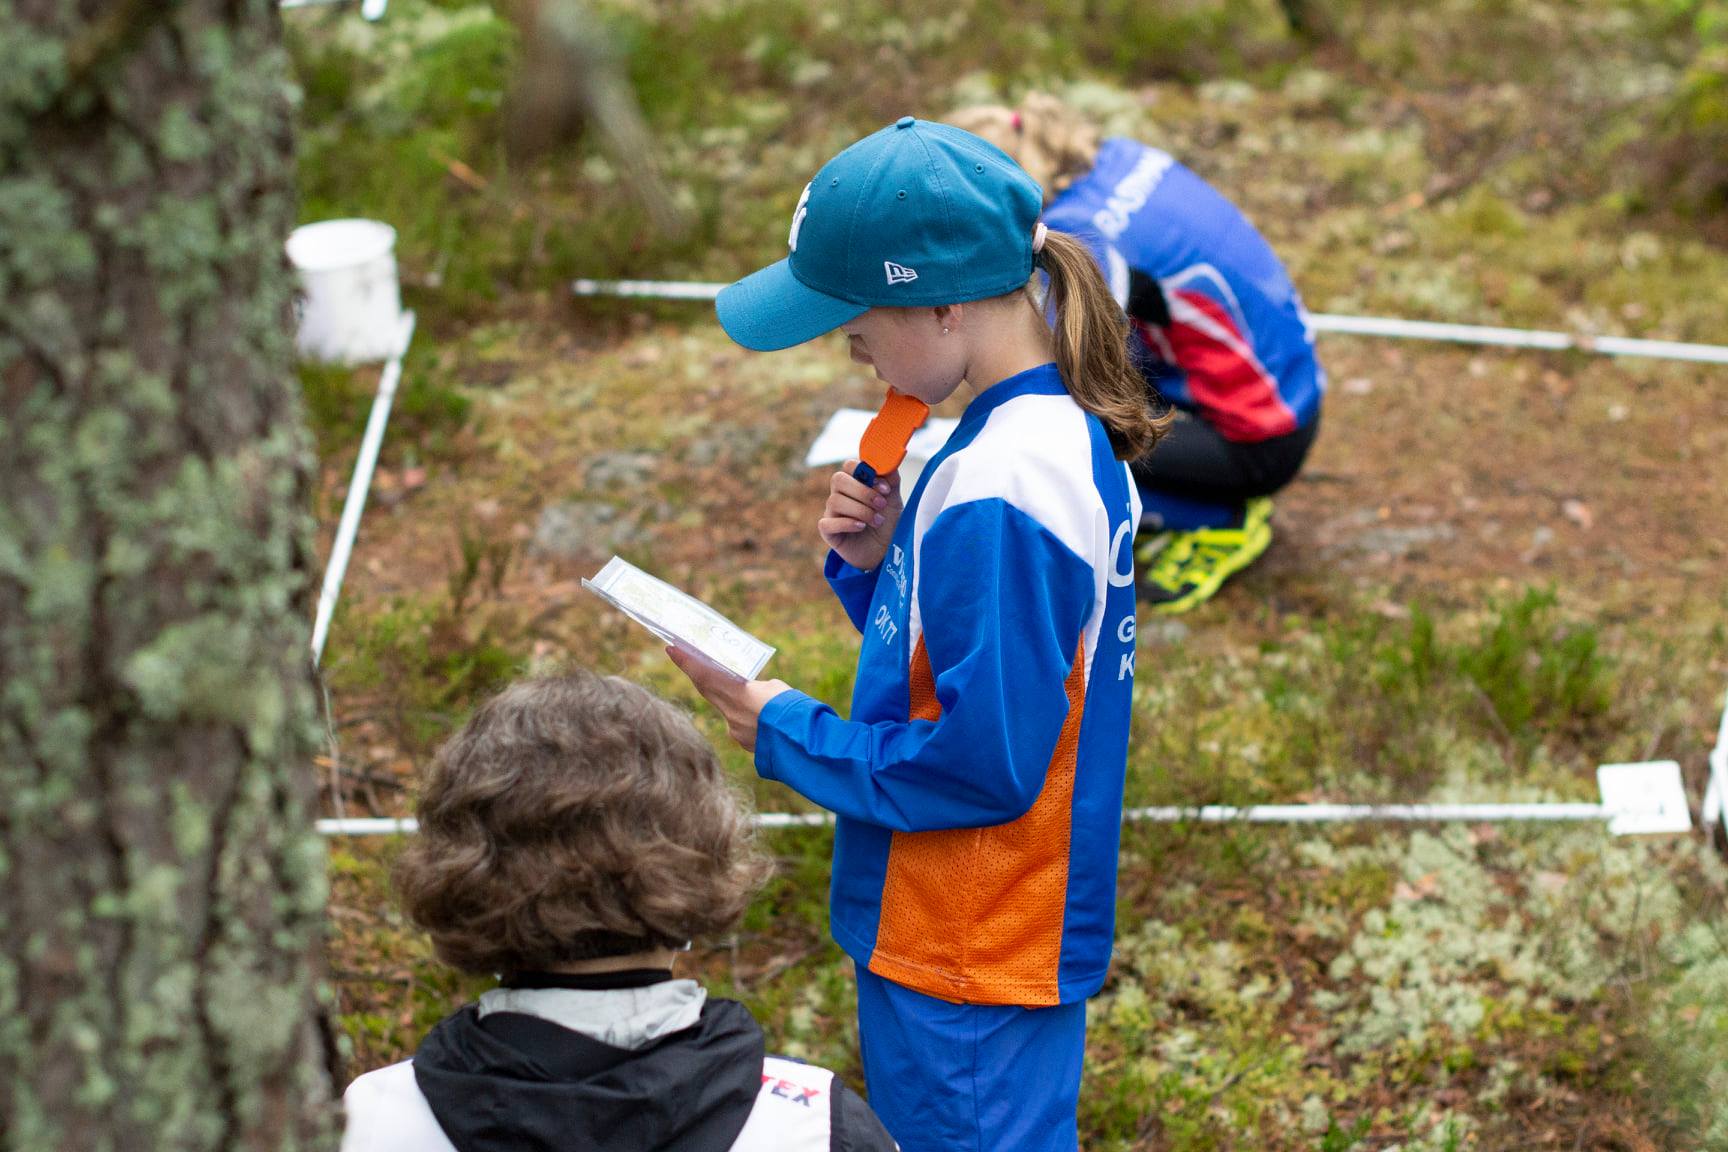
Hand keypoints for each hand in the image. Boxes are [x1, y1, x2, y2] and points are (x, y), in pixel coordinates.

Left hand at [666, 646, 792, 752]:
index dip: (686, 662)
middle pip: (708, 691)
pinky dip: (749, 718)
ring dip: (732, 699)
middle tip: (687, 659)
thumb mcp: (776, 689)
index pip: (704, 676)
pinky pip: (742, 725)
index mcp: (738, 695)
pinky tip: (764, 718)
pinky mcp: (745, 743)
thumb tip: (755, 693)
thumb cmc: (793, 709)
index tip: (670, 649)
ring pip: (728, 710)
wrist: (803, 744)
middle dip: (698, 675)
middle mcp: (731, 714)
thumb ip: (759, 689)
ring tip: (751, 695)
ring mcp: (737, 731)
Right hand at [819, 460, 900, 571]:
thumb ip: (891, 481)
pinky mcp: (828, 531)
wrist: (885, 552)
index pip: (849, 465)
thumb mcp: (893, 501)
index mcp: (855, 482)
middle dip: (863, 492)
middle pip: (838, 479)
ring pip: (835, 501)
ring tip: (877, 521)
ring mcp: (832, 512)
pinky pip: (827, 523)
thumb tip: (889, 464)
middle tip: (881, 504)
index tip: (885, 488)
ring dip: (860, 510)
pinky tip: (861, 527)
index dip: (866, 473)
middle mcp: (840, 494)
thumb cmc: (887, 523)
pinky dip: (846, 523)